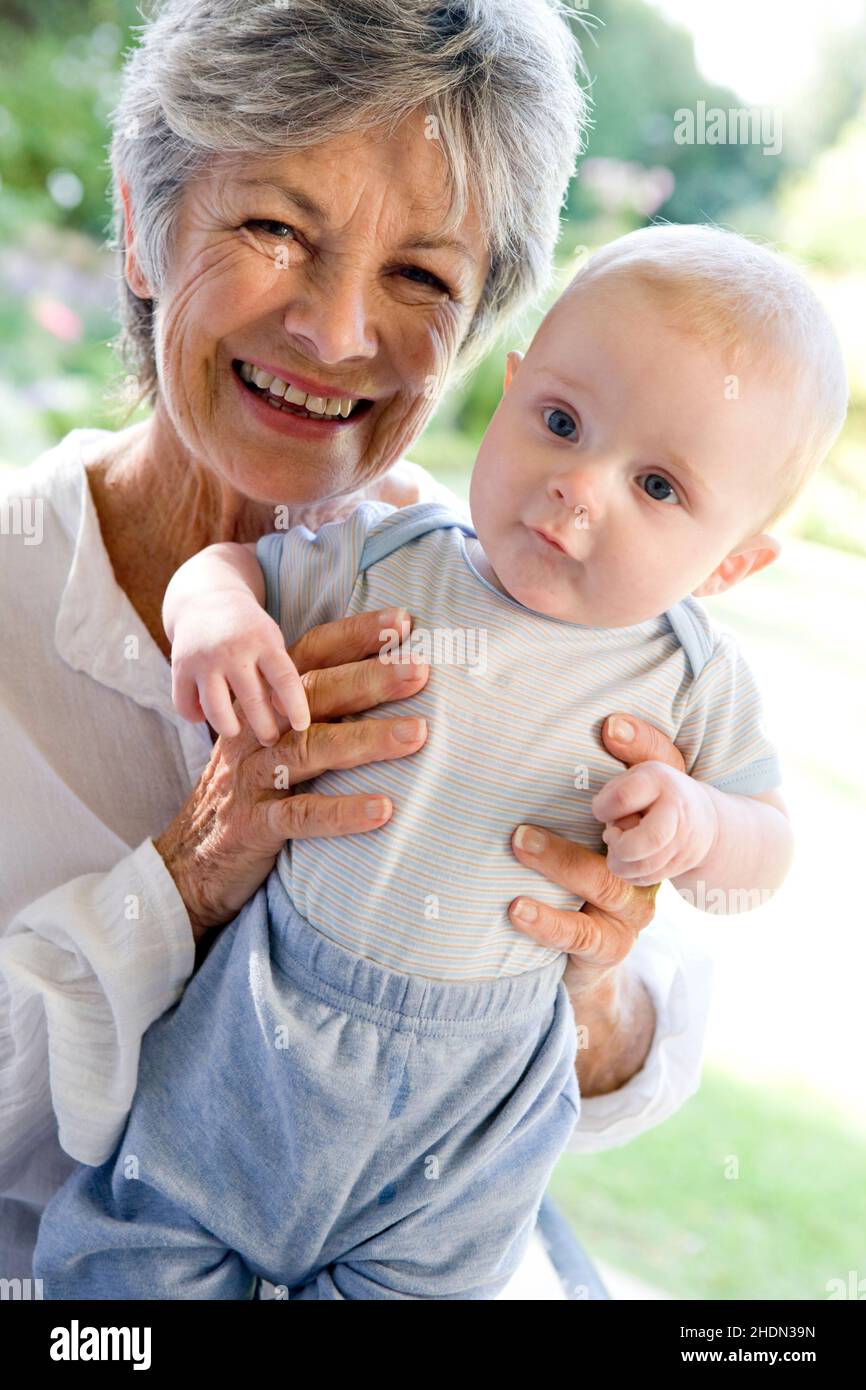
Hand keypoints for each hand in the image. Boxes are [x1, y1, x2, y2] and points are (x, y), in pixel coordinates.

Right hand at [155, 607, 428, 942]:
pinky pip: (300, 815)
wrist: (188, 859)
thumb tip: (388, 684)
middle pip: (313, 694)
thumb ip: (315, 715)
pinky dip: (342, 812)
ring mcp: (252, 778)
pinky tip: (383, 809)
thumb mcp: (273, 744)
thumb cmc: (249, 793)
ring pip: (310, 749)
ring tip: (418, 733)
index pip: (311, 657)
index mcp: (265, 706)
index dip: (354, 635)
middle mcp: (257, 732)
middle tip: (421, 669)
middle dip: (370, 678)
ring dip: (368, 739)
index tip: (403, 621)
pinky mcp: (253, 825)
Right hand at [170, 591, 310, 743]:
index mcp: (263, 641)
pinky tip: (205, 714)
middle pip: (252, 702)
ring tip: (236, 730)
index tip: (302, 727)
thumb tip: (286, 717)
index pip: (285, 680)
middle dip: (265, 729)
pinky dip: (196, 717)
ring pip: (216, 711)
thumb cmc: (248, 630)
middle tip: (270, 740)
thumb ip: (279, 675)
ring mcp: (203, 659)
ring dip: (229, 728)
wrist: (205, 598)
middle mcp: (232, 650)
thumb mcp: (270, 641)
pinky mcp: (179, 666)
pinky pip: (185, 706)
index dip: (296, 708)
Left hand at [508, 712, 688, 1094]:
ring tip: (518, 843)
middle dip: (594, 807)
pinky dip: (549, 922)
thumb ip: (580, 778)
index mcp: (644, 824)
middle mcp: (646, 862)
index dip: (643, 747)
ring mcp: (632, 907)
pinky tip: (515, 908)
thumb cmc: (574, 872)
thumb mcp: (578, 822)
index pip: (658, 776)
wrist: (589, 957)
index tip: (608, 725)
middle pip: (635, 833)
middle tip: (530, 799)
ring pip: (606, 883)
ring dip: (560, 862)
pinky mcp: (611, 946)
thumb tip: (583, 722)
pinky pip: (583, 934)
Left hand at [593, 761, 718, 887]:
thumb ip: (613, 793)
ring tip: (615, 850)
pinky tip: (628, 861)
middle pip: (650, 839)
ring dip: (619, 864)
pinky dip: (630, 875)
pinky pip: (647, 878)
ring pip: (645, 866)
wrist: (703, 818)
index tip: (602, 811)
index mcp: (659, 780)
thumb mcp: (634, 778)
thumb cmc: (653, 794)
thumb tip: (601, 812)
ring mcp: (683, 840)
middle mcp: (676, 810)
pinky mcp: (681, 864)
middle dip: (619, 847)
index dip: (602, 810)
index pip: (622, 799)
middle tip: (610, 837)